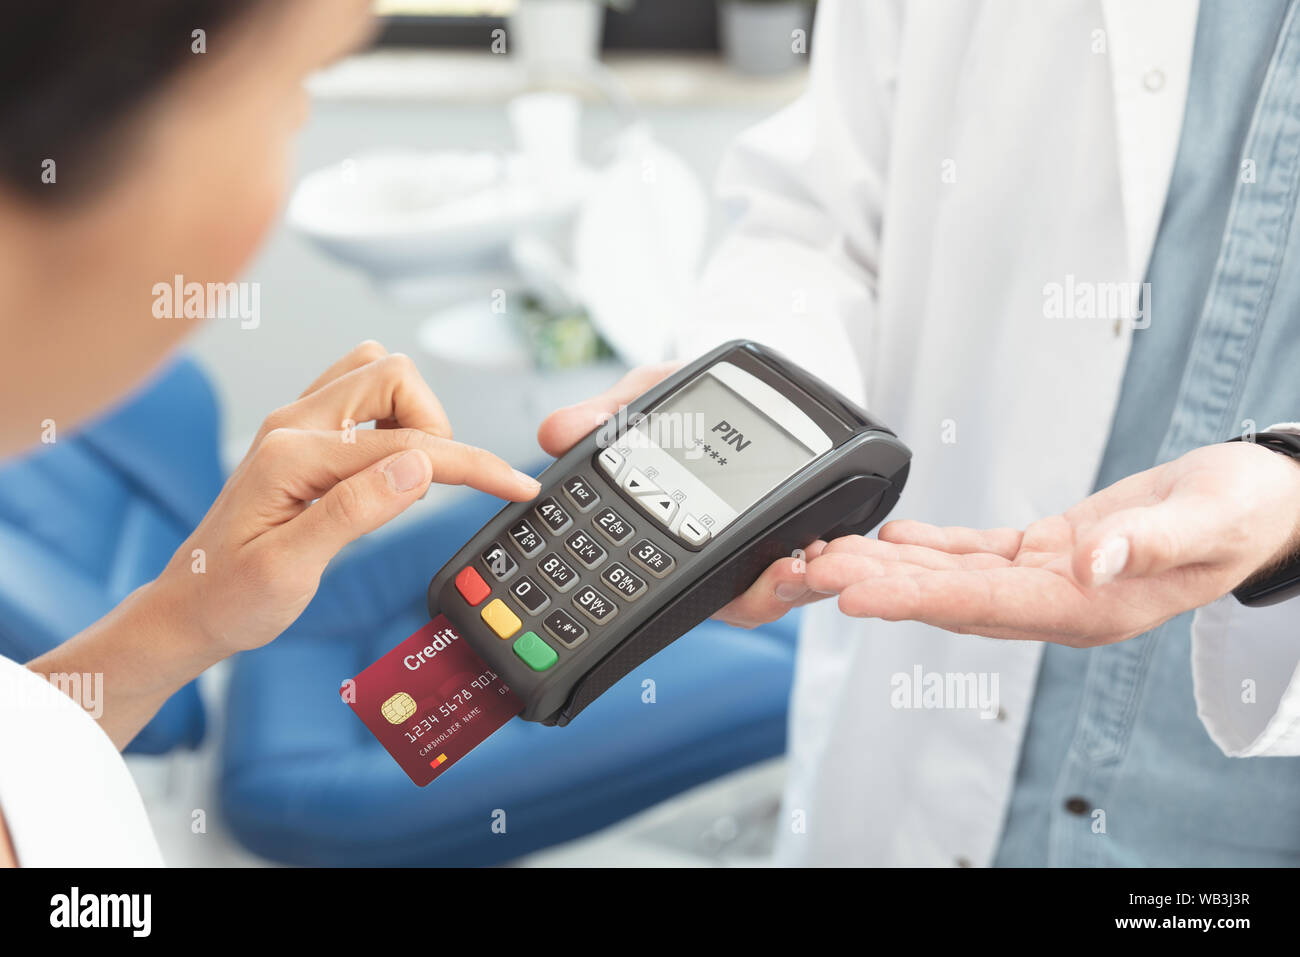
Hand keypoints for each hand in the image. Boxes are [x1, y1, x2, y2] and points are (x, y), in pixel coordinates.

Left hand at [159, 340, 539, 653]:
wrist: (188, 608)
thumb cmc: (232, 597)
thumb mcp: (291, 570)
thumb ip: (355, 511)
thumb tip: (421, 466)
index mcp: (291, 454)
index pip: (404, 442)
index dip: (470, 463)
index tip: (515, 486)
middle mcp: (292, 423)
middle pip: (392, 374)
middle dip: (435, 424)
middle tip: (434, 487)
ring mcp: (295, 424)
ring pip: (377, 374)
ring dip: (412, 416)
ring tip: (410, 478)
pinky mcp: (302, 436)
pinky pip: (361, 396)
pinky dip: (392, 421)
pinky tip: (389, 469)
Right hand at [538, 361, 827, 628]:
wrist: (732, 384)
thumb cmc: (681, 401)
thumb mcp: (639, 399)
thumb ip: (601, 417)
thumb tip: (555, 434)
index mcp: (670, 533)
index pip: (671, 582)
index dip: (672, 593)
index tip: (708, 582)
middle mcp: (714, 554)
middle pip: (737, 599)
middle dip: (763, 594)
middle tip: (786, 572)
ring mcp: (758, 547)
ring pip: (778, 586)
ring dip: (799, 580)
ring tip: (811, 555)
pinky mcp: (796, 528)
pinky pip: (809, 557)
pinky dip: (820, 554)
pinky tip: (827, 535)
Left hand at [804, 441, 1299, 644]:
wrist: (1256, 507)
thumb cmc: (1240, 515)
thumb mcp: (1208, 521)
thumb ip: (1150, 543)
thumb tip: (1091, 562)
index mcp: (1091, 608)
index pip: (984, 607)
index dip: (915, 600)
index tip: (856, 597)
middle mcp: (1058, 604)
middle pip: (950, 599)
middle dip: (879, 586)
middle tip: (814, 570)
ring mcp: (1049, 582)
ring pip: (953, 579)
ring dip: (892, 568)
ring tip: (832, 555)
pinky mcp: (1046, 554)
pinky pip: (977, 555)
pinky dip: (932, 548)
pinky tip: (893, 538)